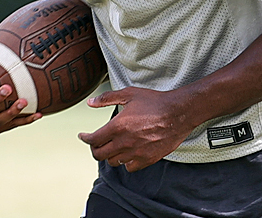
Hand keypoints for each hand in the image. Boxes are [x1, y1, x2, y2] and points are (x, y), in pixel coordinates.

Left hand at [78, 87, 194, 171]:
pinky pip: (129, 167)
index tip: (83, 136)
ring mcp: (136, 153)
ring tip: (112, 147)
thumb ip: (107, 98)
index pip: (93, 140)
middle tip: (96, 143)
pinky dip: (125, 162)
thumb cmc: (155, 102)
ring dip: (109, 155)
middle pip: (100, 154)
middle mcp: (124, 142)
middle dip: (95, 149)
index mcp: (118, 126)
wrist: (178, 113)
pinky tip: (127, 153)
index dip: (85, 138)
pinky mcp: (147, 159)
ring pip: (113, 162)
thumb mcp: (129, 94)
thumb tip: (90, 102)